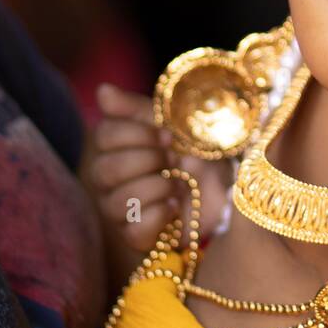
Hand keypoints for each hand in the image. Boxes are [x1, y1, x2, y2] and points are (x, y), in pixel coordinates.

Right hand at [84, 84, 231, 250]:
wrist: (225, 188)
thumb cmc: (194, 152)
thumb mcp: (171, 123)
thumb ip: (136, 108)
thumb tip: (102, 91)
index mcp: (115, 147)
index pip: (104, 136)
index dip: (138, 134)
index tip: (169, 136)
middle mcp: (109, 180)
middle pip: (105, 170)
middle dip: (148, 161)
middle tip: (174, 160)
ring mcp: (119, 210)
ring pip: (118, 201)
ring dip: (158, 187)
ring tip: (178, 183)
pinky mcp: (136, 237)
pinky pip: (133, 230)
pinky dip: (160, 215)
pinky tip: (175, 205)